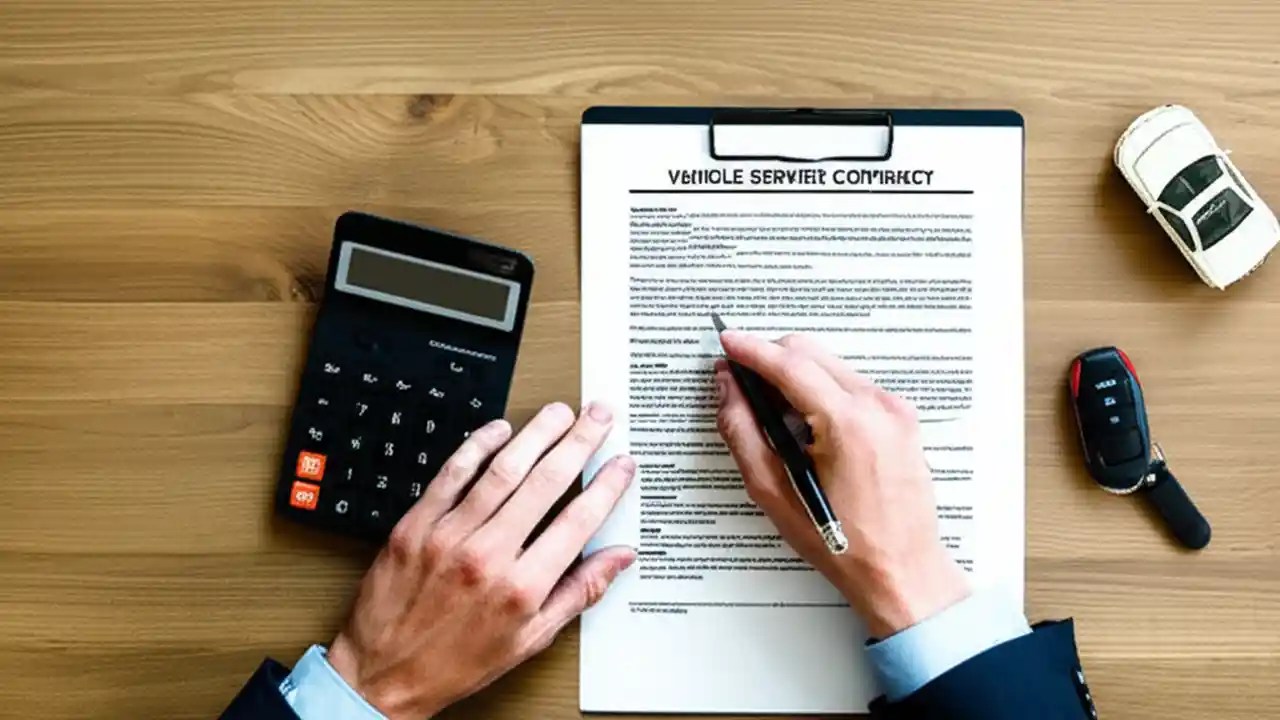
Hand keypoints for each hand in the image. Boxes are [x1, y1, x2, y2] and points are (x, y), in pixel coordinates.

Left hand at [327, 402, 635, 718]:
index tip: (622, 464)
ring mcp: (448, 536)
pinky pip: (451, 474)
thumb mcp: (530, 639)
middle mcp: (487, 556)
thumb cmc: (455, 662)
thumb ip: (578, 592)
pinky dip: (477, 446)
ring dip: (536, 434)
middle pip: (545, 483)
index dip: (606, 487)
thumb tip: (618, 559)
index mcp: (521, 587)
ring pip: (502, 470)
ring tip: (559, 413)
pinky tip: (499, 430)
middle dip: (578, 443)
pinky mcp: (414, 525)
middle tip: (598, 416)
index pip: (578, 522)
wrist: (382, 675)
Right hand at [714, 332, 968, 637]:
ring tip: (776, 421)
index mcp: (849, 423)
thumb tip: (728, 390)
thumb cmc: (845, 544)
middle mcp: (878, 407)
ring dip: (797, 378)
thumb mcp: (774, 492)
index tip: (728, 342)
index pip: (790, 364)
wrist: (901, 572)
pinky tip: (807, 429)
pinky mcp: (901, 419)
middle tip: (741, 384)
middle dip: (771, 359)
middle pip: (811, 353)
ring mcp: (895, 411)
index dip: (751, 350)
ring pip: (831, 366)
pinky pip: (851, 386)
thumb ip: (742, 432)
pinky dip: (822, 393)